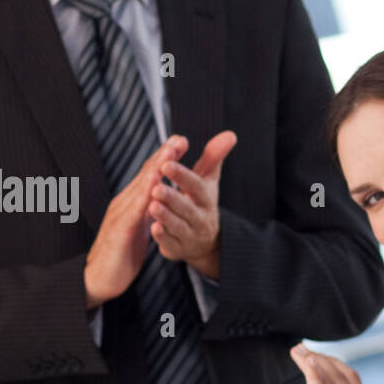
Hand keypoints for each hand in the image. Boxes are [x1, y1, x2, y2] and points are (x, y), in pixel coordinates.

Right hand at [84, 137, 186, 306]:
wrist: (99, 279)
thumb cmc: (122, 253)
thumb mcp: (142, 227)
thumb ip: (150, 210)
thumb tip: (161, 195)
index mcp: (132, 203)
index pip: (150, 175)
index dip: (165, 157)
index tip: (181, 141)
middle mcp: (124, 204)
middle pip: (145, 175)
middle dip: (163, 156)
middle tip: (179, 139)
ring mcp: (120, 216)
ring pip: (140, 189)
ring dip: (155, 170)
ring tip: (170, 155)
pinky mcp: (118, 233)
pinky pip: (133, 214)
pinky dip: (144, 199)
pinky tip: (154, 189)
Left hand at [150, 129, 235, 277]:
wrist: (205, 241)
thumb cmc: (201, 203)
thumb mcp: (208, 180)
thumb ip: (214, 157)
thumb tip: (230, 134)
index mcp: (206, 198)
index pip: (196, 186)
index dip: (182, 176)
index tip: (167, 164)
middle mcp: (200, 217)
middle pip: (187, 208)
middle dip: (172, 198)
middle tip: (156, 188)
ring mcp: (190, 235)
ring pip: (178, 226)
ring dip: (165, 216)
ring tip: (152, 205)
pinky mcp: (178, 249)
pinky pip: (171, 244)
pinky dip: (162, 237)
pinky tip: (153, 227)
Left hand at [290, 344, 382, 383]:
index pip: (352, 381)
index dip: (335, 365)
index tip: (319, 358)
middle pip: (341, 374)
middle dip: (320, 358)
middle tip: (302, 349)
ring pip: (331, 380)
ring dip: (313, 361)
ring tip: (297, 351)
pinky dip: (313, 375)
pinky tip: (305, 363)